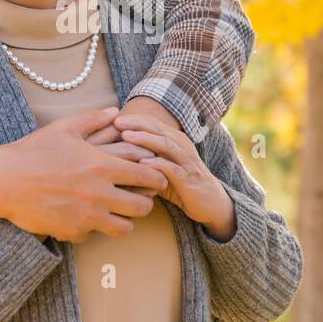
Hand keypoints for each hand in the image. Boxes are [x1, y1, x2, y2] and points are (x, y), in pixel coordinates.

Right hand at [0, 108, 169, 242]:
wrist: (4, 180)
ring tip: (116, 212)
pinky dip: (92, 228)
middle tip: (137, 198)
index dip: (157, 178)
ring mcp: (88, 215)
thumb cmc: (33, 151)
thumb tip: (115, 112)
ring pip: (125, 228)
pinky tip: (84, 218)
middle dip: (145, 203)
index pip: (148, 176)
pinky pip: (94, 235)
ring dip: (124, 220)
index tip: (156, 179)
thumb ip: (93, 119)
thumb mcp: (64, 128)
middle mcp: (100, 193)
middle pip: (143, 207)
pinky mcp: (73, 231)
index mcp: (103, 165)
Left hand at [112, 112, 235, 240]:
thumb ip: (142, 158)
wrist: (210, 203)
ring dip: (145, 139)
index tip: (112, 118)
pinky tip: (142, 164)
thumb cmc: (180, 184)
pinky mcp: (189, 179)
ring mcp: (186, 161)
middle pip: (158, 128)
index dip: (134, 118)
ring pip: (166, 144)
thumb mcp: (160, 167)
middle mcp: (181, 146)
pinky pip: (173, 169)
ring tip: (126, 136)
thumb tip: (114, 153)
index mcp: (174, 140)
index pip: (152, 123)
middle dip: (136, 124)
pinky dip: (158, 165)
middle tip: (117, 122)